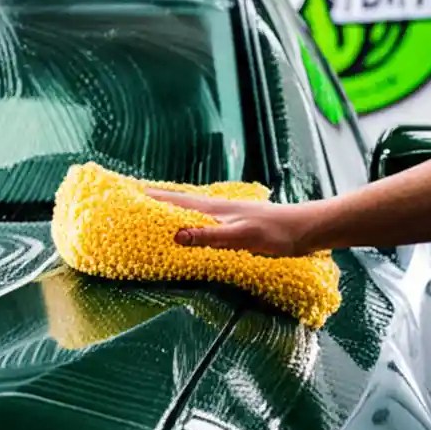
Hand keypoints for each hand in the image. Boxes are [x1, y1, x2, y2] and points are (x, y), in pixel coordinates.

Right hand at [144, 189, 316, 256]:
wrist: (304, 230)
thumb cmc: (274, 233)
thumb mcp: (240, 237)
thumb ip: (209, 236)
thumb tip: (174, 235)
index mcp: (212, 208)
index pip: (173, 200)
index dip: (150, 197)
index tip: (125, 192)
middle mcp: (214, 208)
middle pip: (177, 202)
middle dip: (154, 200)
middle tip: (130, 199)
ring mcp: (223, 215)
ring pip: (188, 210)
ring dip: (169, 209)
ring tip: (150, 209)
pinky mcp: (232, 225)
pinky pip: (199, 220)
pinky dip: (185, 220)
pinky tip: (186, 225)